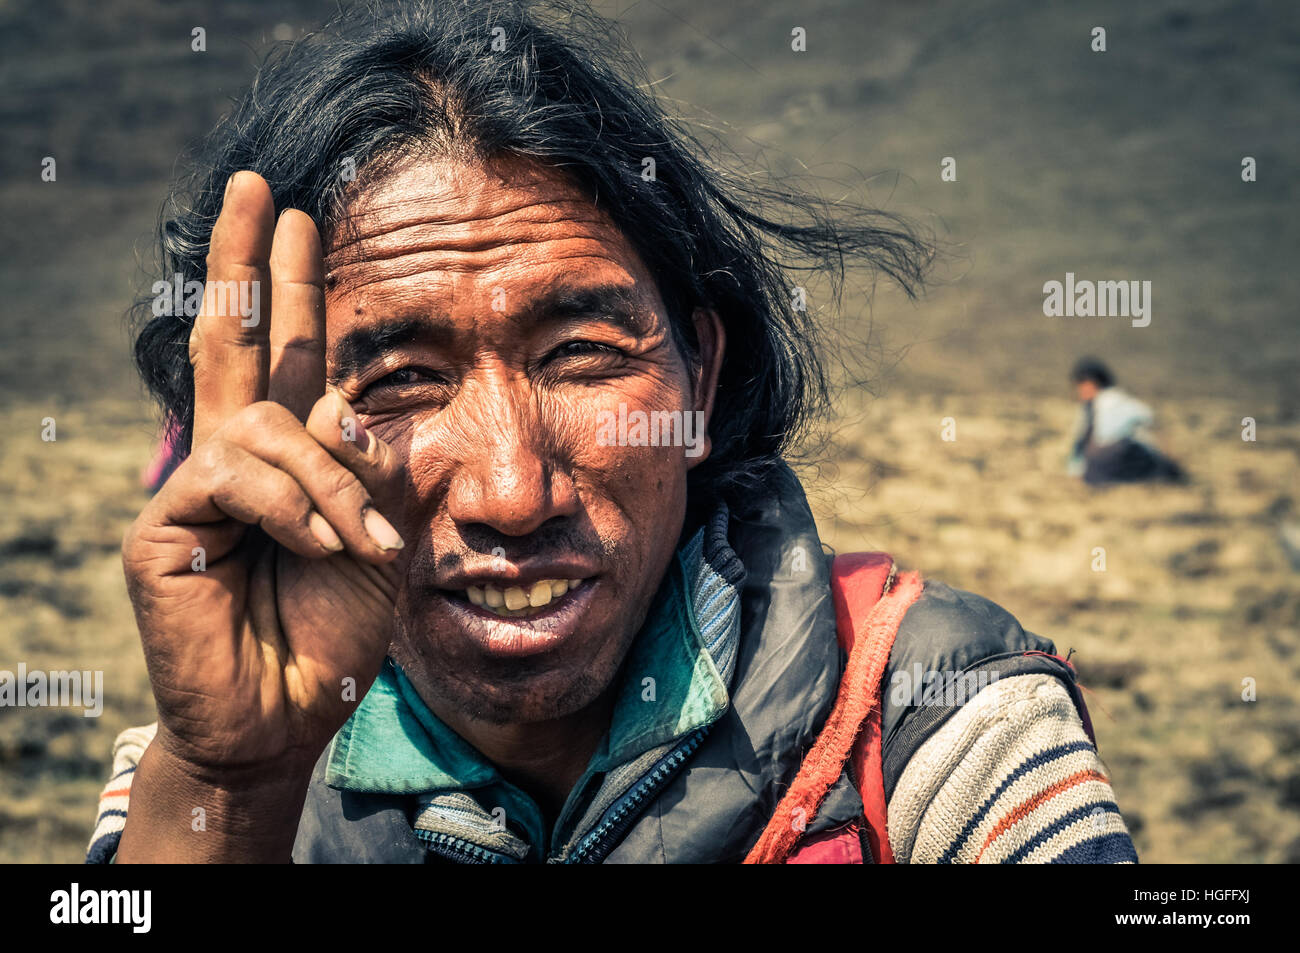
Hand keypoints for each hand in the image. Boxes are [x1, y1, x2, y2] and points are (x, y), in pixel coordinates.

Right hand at [118, 172, 406, 858]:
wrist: (287, 715)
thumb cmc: (333, 629)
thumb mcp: (379, 538)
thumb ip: (369, 469)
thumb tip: (354, 406)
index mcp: (289, 453)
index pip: (288, 354)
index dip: (291, 286)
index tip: (299, 216)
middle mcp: (236, 455)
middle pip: (235, 338)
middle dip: (247, 261)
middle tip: (256, 186)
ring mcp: (195, 486)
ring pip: (262, 426)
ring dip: (329, 482)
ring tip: (363, 543)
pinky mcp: (164, 526)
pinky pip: (239, 480)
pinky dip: (295, 510)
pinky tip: (322, 546)